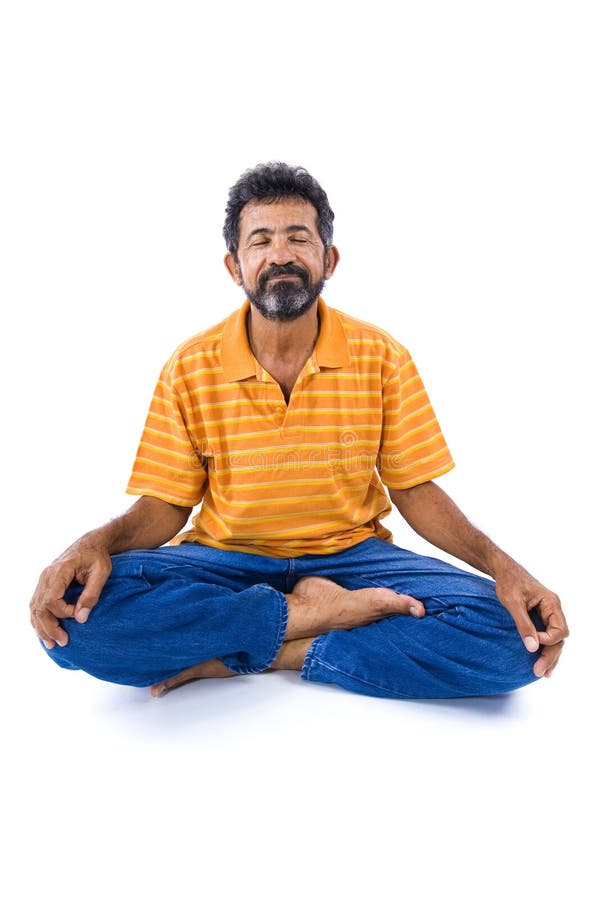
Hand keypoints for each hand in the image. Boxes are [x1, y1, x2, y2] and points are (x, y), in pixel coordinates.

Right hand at [30, 538, 111, 649]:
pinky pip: (36, 604)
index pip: (51, 599)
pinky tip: (44, 632)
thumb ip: (91, 595)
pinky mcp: (45, 584)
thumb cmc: (97, 557)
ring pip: (35, 608)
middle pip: (39, 607)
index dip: (63, 612)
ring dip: (41, 627)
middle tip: (63, 642)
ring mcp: (43, 580)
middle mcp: (46, 576)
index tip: (79, 615)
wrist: (91, 543)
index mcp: (59, 571)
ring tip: (52, 643)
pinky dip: (39, 619)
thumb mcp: (101, 573)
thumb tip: (81, 618)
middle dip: (49, 627)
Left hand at [494, 561, 568, 677]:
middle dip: (550, 655)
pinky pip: (546, 635)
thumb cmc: (508, 582)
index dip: (548, 640)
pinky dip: (544, 649)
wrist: (503, 570)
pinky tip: (541, 662)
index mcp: (551, 603)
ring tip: (543, 673)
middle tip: (539, 672)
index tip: (532, 644)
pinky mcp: (540, 617)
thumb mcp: (513, 603)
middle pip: (559, 638)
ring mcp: (547, 614)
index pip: (559, 629)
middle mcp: (553, 609)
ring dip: (549, 656)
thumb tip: (532, 647)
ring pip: (554, 639)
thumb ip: (523, 624)